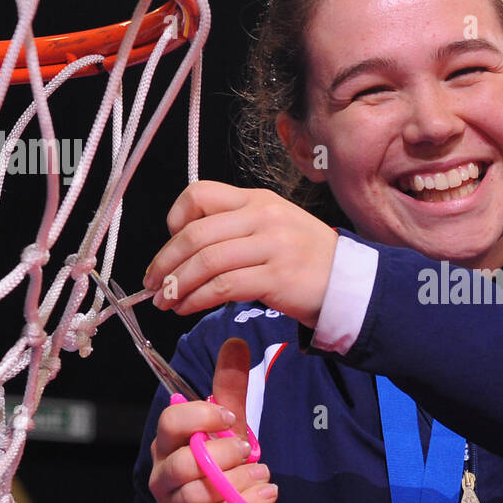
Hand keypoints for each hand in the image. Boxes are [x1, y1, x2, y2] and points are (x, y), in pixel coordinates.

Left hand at [142, 182, 338, 327]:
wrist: (350, 283)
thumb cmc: (307, 261)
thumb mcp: (273, 229)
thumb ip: (235, 230)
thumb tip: (185, 251)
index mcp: (257, 200)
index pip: (200, 194)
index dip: (175, 218)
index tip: (170, 243)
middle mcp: (263, 216)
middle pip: (195, 234)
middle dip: (165, 262)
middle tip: (152, 283)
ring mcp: (271, 245)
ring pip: (206, 262)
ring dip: (177, 284)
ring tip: (165, 301)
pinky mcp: (276, 276)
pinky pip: (223, 286)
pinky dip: (197, 299)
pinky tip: (188, 308)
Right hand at [147, 338, 277, 502]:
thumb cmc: (217, 469)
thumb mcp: (224, 428)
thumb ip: (228, 389)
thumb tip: (236, 340)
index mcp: (168, 443)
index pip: (170, 421)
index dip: (201, 416)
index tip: (229, 417)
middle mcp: (163, 473)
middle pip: (183, 460)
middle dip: (222, 453)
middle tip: (248, 450)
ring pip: (197, 491)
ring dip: (237, 480)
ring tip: (262, 474)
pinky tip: (266, 495)